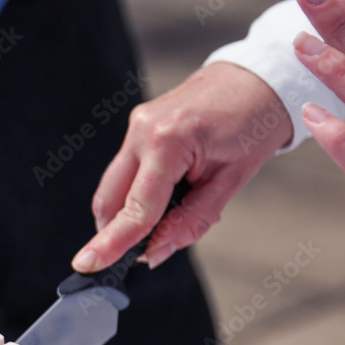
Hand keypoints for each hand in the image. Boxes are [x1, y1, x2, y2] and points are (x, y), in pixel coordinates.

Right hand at [71, 62, 292, 272]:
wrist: (258, 78)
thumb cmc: (254, 125)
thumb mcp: (230, 182)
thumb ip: (190, 221)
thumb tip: (154, 253)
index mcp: (169, 142)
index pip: (136, 207)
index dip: (112, 242)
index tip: (87, 266)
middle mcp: (143, 130)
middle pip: (109, 199)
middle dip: (115, 232)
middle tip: (140, 254)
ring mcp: (137, 125)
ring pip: (112, 187)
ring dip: (127, 214)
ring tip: (165, 220)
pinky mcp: (139, 126)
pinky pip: (125, 172)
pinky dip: (136, 195)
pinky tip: (165, 198)